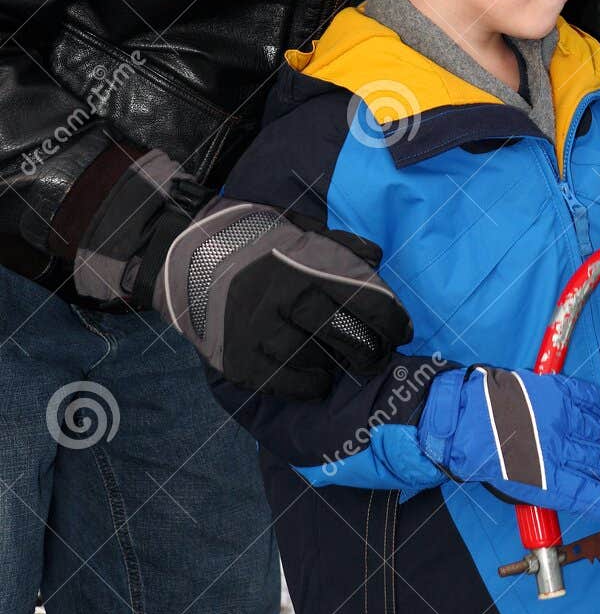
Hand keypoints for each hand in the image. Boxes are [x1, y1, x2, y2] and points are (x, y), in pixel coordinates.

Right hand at [72, 152, 412, 396]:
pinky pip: (279, 381)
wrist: (183, 252)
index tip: (401, 330)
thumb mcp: (294, 228)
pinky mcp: (235, 355)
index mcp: (301, 263)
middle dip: (368, 349)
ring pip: (311, 359)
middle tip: (378, 355)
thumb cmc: (249, 239)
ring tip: (344, 365)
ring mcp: (255, 329)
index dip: (388, 319)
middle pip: (340, 333)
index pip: (360, 297)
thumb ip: (336, 244)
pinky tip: (317, 381)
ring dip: (335, 366)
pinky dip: (305, 385)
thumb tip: (377, 257)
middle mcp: (280, 298)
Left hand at [416, 365, 599, 524]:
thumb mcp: (514, 487)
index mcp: (544, 478)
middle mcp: (556, 448)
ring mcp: (558, 417)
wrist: (464, 418)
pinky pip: (591, 400)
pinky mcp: (556, 391)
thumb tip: (574, 491)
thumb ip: (547, 490)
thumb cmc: (486, 456)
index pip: (587, 493)